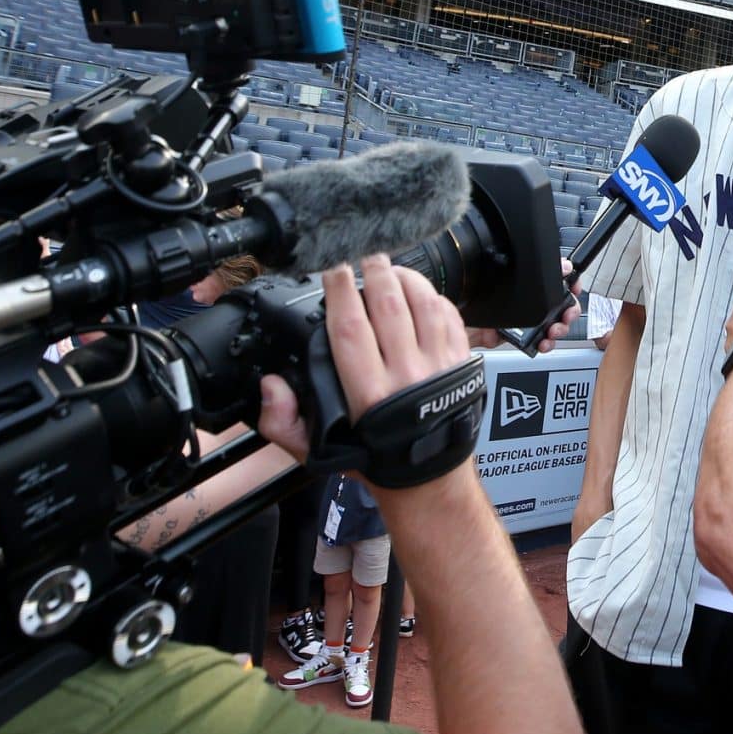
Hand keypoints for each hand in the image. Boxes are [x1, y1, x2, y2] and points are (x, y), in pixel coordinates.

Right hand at [255, 256, 469, 468]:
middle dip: (373, 270)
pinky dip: (433, 296)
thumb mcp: (318, 449)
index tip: (330, 268)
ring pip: (423, 304)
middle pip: (389, 305)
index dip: (339, 290)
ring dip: (404, 277)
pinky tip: (417, 291)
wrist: (429, 480)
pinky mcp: (462, 363)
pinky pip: (450, 316)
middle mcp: (407, 376)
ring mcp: (440, 366)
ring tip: (387, 268)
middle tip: (361, 253)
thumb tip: (270, 385)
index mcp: (369, 396)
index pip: (351, 327)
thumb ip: (283, 420)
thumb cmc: (374, 459)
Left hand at [466, 259, 580, 352]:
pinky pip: (540, 341)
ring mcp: (525, 320)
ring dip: (560, 327)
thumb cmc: (471, 297)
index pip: (554, 277)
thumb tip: (560, 264)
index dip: (569, 280)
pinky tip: (544, 342)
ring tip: (554, 329)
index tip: (574, 284)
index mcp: (524, 281)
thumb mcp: (503, 278)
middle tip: (567, 312)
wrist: (455, 323)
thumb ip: (529, 271)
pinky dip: (546, 343)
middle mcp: (527, 299)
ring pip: (555, 323)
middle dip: (569, 308)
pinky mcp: (519, 338)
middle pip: (561, 303)